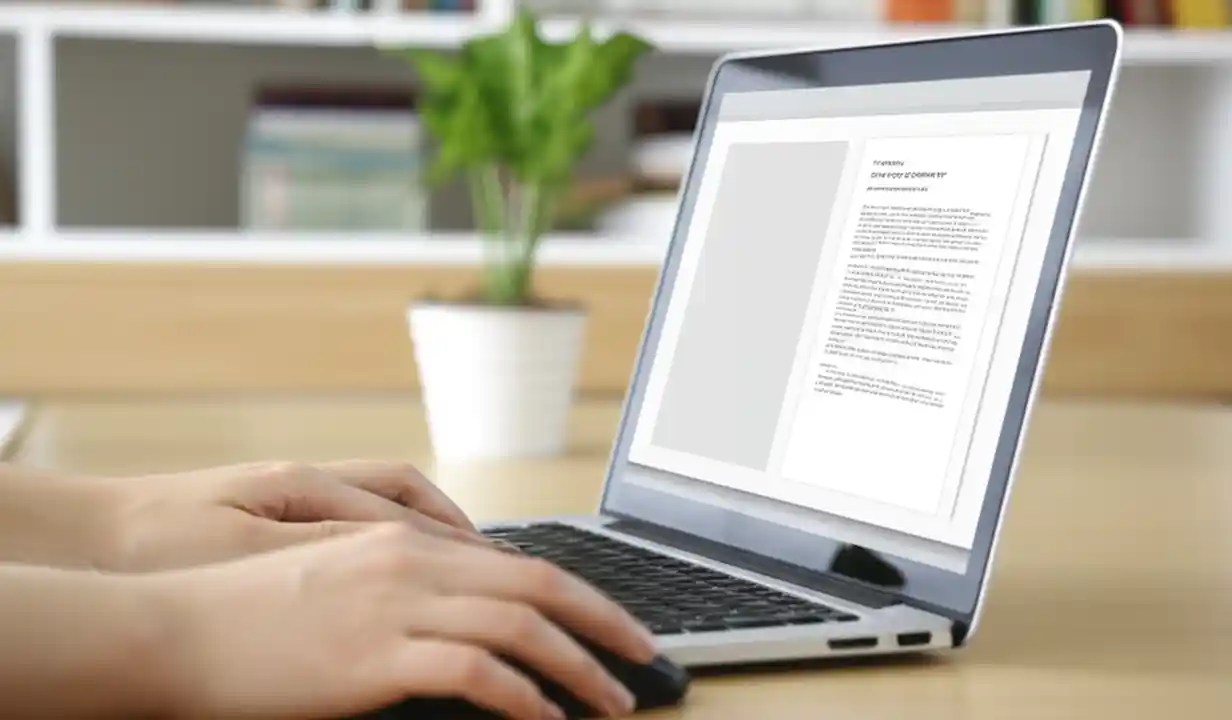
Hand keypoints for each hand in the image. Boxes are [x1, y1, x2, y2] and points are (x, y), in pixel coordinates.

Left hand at [105, 460, 481, 570]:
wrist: (92, 537)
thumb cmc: (158, 546)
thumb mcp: (245, 554)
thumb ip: (325, 549)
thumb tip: (398, 553)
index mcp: (303, 484)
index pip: (402, 507)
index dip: (456, 540)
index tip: (500, 568)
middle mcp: (309, 480)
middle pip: (408, 494)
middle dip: (460, 528)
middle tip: (508, 563)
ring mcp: (297, 494)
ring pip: (388, 501)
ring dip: (434, 527)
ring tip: (476, 560)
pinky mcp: (280, 514)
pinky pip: (359, 517)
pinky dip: (396, 534)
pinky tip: (409, 563)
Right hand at [149, 523, 656, 719]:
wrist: (174, 629)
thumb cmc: (250, 615)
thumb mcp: (341, 582)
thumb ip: (407, 588)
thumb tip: (466, 613)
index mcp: (409, 542)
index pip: (521, 561)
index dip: (582, 594)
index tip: (615, 625)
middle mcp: (414, 562)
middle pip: (541, 583)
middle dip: (606, 622)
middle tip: (645, 658)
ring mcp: (397, 605)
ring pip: (523, 624)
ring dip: (581, 666)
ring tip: (613, 701)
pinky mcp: (376, 655)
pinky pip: (478, 671)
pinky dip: (526, 698)